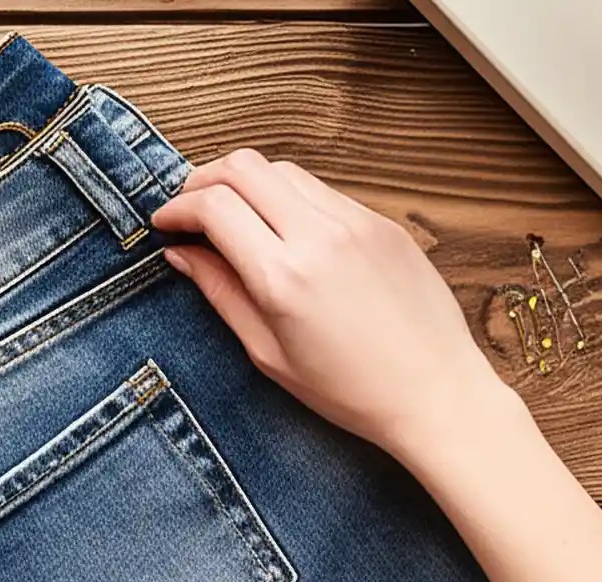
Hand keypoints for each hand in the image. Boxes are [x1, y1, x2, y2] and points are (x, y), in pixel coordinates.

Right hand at [153, 149, 509, 457]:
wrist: (436, 393)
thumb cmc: (350, 390)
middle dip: (204, 180)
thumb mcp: (268, 353)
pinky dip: (289, 198)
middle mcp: (320, 236)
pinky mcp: (382, 223)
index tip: (164, 223)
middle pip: (244, 167)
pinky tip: (283, 231)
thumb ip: (221, 293)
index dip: (178, 208)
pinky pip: (322, 190)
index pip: (215, 206)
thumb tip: (182, 255)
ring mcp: (357, 222)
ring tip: (235, 218)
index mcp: (284, 277)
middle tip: (190, 208)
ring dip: (248, 184)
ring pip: (282, 170)